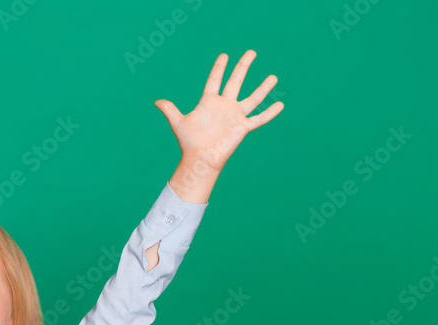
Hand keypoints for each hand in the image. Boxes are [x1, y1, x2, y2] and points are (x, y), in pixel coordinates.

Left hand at [154, 50, 282, 172]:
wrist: (200, 159)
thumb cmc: (189, 142)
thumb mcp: (178, 122)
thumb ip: (170, 110)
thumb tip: (156, 101)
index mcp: (209, 102)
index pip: (215, 80)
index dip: (219, 68)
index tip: (224, 55)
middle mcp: (224, 106)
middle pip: (236, 81)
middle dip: (243, 66)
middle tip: (251, 52)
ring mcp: (235, 116)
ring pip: (252, 98)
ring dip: (263, 88)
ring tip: (273, 77)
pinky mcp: (242, 127)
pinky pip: (259, 118)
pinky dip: (270, 112)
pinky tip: (280, 104)